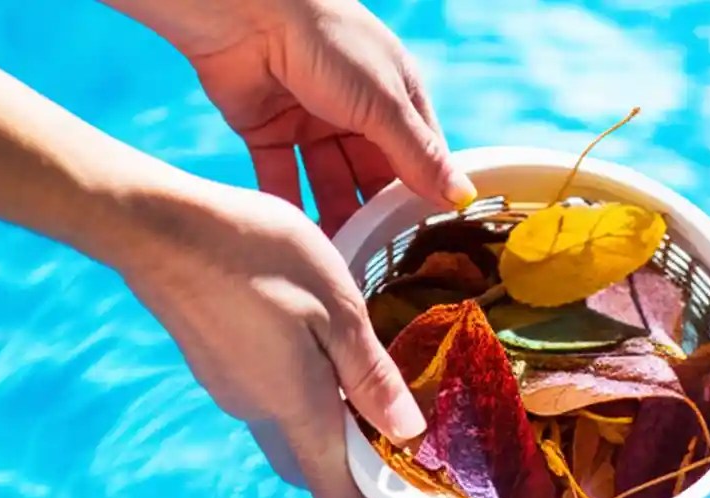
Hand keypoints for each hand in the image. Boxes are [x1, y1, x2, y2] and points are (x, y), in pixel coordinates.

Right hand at [117, 176, 425, 497]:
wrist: (158, 226)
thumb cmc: (256, 257)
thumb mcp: (336, 307)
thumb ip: (370, 374)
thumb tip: (405, 434)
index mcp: (296, 407)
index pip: (332, 488)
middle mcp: (258, 412)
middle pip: (308, 465)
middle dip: (344, 474)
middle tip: (386, 458)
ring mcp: (228, 388)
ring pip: (284, 431)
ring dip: (322, 433)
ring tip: (364, 401)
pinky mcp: (213, 363)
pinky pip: (264, 401)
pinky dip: (297, 401)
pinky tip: (315, 359)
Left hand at [184, 0, 475, 233]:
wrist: (247, 12)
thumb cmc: (328, 43)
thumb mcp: (383, 103)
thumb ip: (419, 155)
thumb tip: (462, 197)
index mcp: (394, 96)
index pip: (419, 156)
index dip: (422, 195)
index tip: (426, 242)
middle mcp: (356, 111)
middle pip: (372, 176)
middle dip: (375, 214)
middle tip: (382, 260)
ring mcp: (310, 122)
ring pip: (328, 182)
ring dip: (334, 217)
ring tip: (341, 260)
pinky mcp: (268, 130)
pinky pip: (282, 178)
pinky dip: (289, 206)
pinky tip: (300, 240)